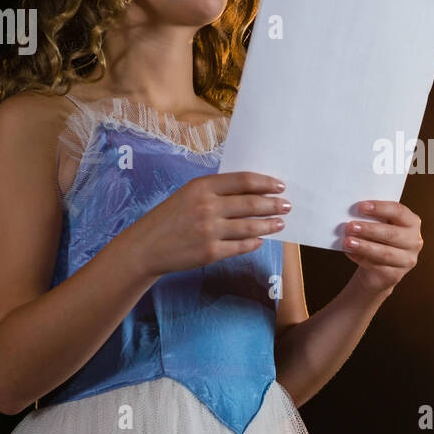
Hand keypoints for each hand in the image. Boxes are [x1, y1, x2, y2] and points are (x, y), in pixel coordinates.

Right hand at [126, 172, 289, 277]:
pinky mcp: (211, 252)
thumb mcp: (188, 195)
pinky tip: (260, 239)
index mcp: (202, 187)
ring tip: (281, 223)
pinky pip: (241, 246)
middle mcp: (207, 207)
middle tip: (287, 205)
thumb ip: (215, 191)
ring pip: (251, 226)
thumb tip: (251, 192)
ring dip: (270, 224)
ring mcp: (210, 231)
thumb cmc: (169, 218)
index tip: (280, 186)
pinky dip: (254, 242)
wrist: (146, 247)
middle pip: (251, 203)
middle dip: (273, 205)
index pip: (243, 181)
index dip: (265, 183)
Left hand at [342, 200, 422, 296]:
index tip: (360, 207)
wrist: (377, 268)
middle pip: (392, 234)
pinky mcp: (395, 275)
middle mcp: (414, 241)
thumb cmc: (377, 239)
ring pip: (385, 253)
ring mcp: (407, 260)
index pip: (398, 211)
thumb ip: (371, 218)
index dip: (380, 208)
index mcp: (412, 222)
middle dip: (369, 229)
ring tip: (347, 242)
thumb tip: (353, 213)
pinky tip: (349, 252)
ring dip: (364, 246)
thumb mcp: (378, 225)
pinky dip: (360, 258)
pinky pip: (377, 266)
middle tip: (350, 226)